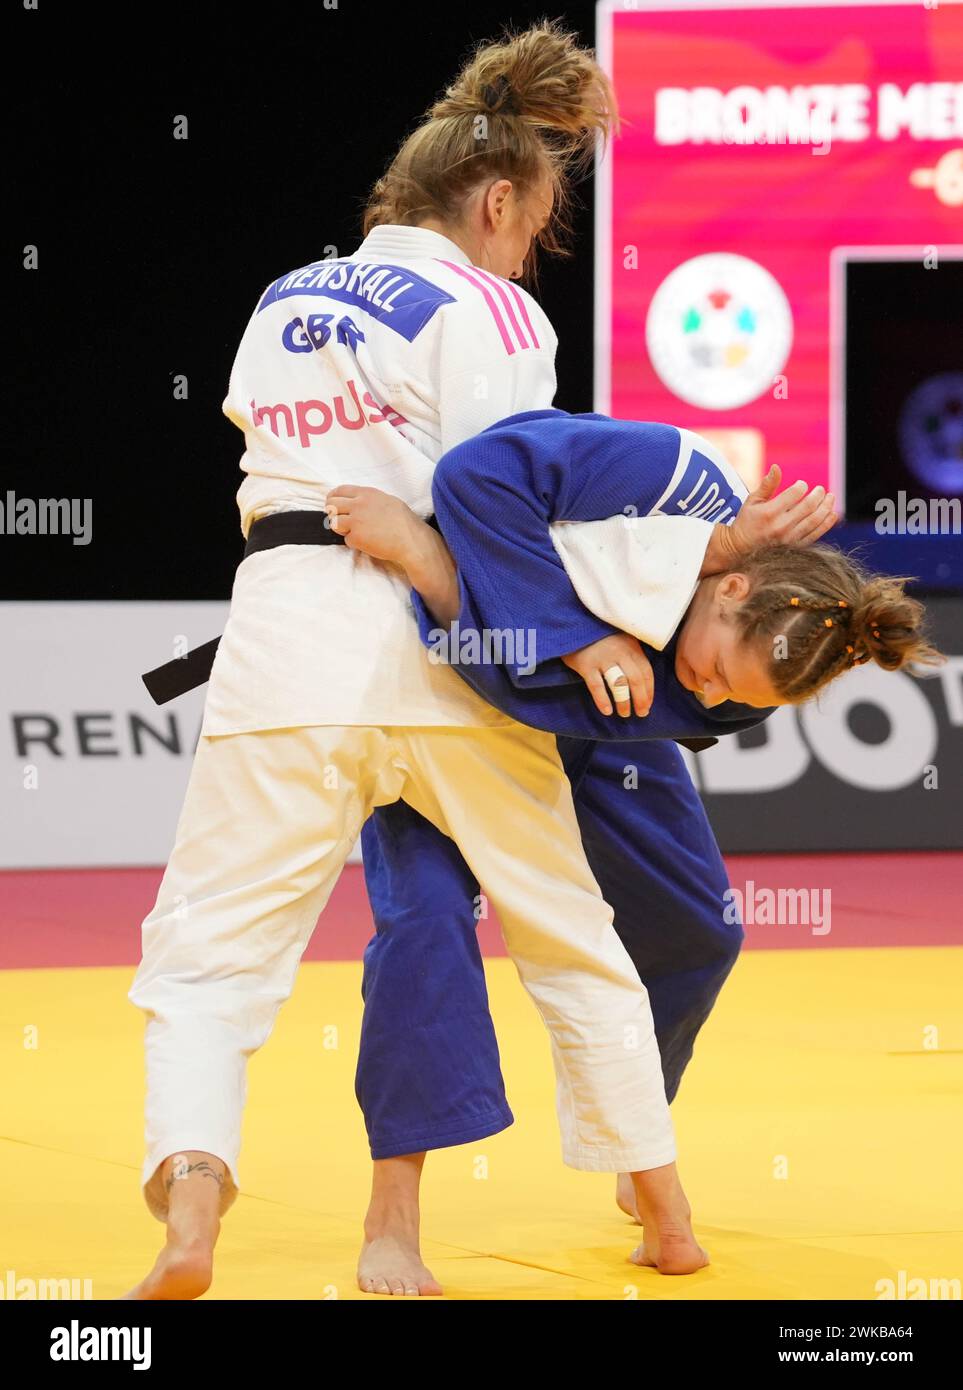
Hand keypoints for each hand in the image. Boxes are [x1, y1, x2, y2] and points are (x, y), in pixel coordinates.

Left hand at [324, 485, 426, 565]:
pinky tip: (368, 542)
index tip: (333, 505)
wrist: (411, 540)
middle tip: (341, 521)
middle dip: (333, 513)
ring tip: (356, 532)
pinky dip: (354, 543)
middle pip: (331, 505)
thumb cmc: (404, 522)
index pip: (339, 491)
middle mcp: (358, 505)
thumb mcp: (387, 500)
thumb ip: (368, 499)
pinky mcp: (356, 537)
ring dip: (342, 529)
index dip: (333, 498)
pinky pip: (346, 539)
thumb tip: (356, 501)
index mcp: (366, 493)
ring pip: (334, 523)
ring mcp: (356, 521)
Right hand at [562, 633, 653, 717]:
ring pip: (619, 685)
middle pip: (636, 680)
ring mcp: (603, 658)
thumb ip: (631, 655)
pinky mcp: (586, 665)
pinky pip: (597, 686)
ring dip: (624, 702)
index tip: (648, 704)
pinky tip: (607, 711)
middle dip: (641, 700)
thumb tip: (642, 681)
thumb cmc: (600, 636)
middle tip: (641, 714)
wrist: (574, 624)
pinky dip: (602, 700)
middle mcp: (620, 652)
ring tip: (624, 714)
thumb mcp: (621, 639)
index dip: (649, 691)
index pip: (646, 672)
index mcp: (631, 647)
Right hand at [703, 465, 836, 573]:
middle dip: (818, 495)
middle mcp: (780, 526)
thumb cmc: (747, 520)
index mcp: (769, 512)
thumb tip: (777, 467)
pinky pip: (815, 534)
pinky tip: (832, 513)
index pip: (794, 494)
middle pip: (808, 506)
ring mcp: (789, 538)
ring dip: (826, 507)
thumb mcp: (753, 500)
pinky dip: (826, 523)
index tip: (801, 485)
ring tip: (830, 497)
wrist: (741, 548)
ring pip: (815, 520)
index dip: (801, 486)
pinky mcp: (795, 546)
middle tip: (821, 490)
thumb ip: (767, 485)